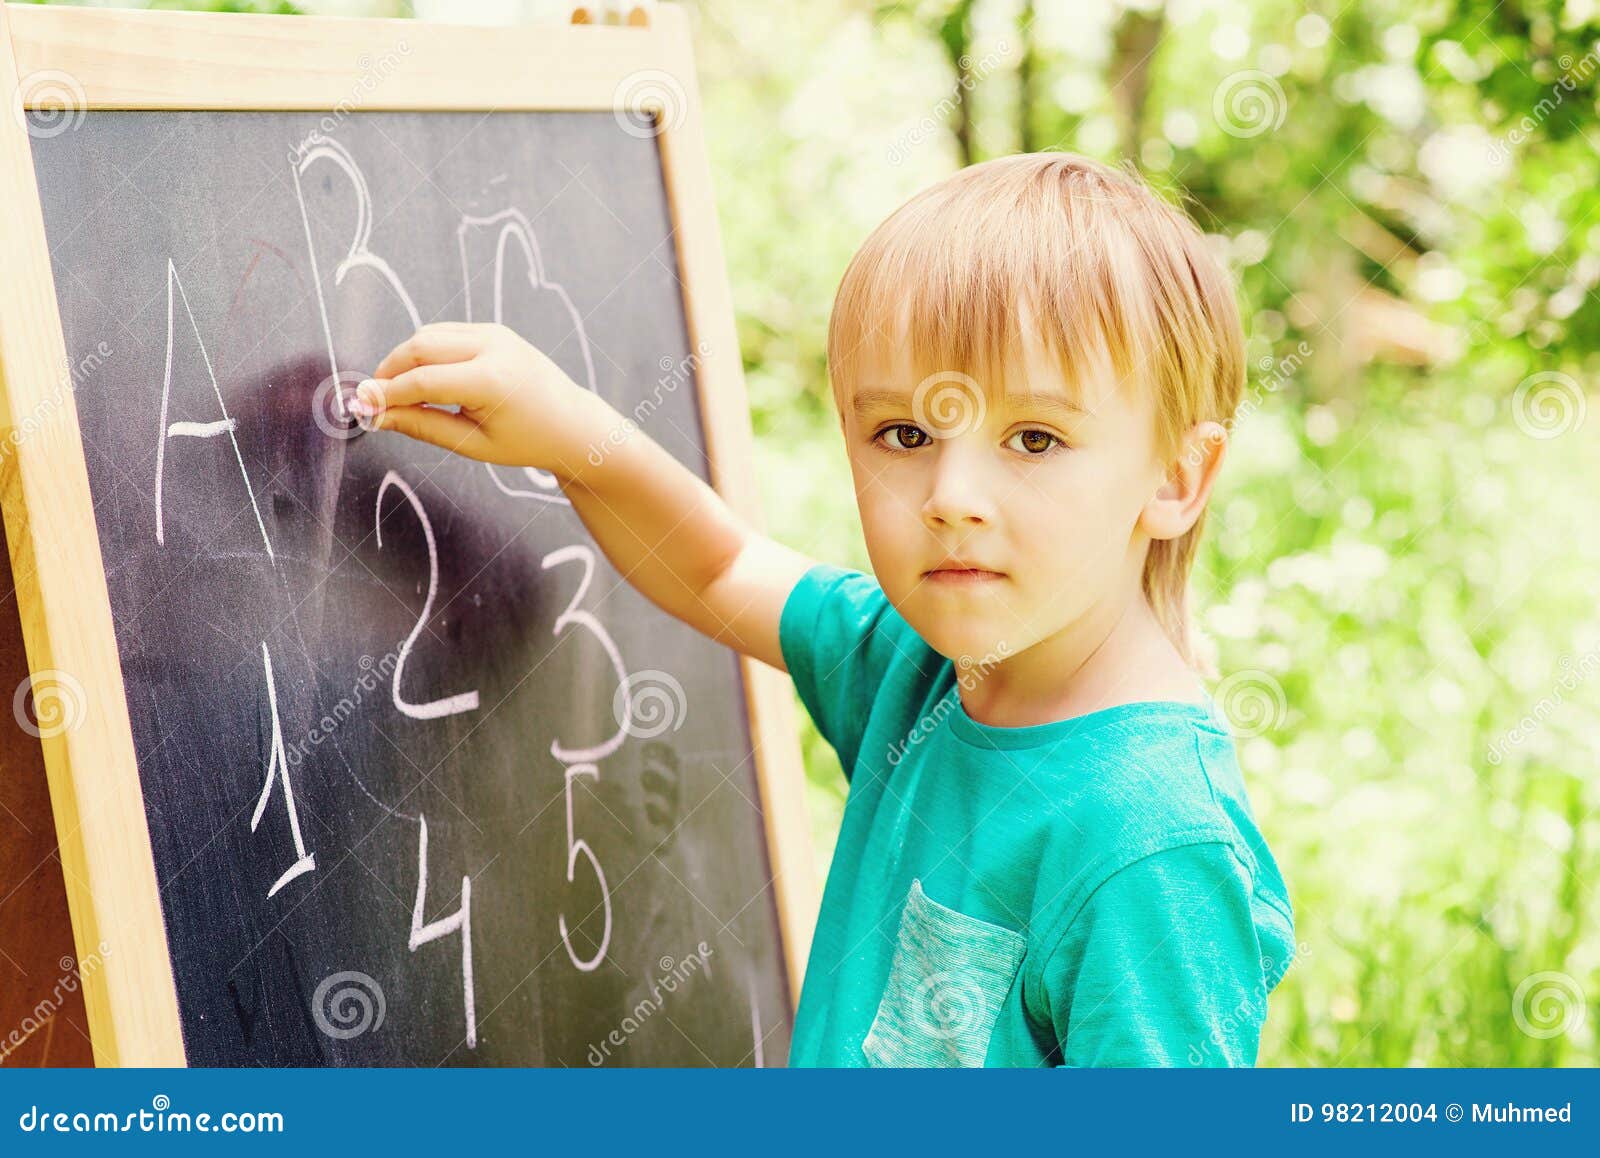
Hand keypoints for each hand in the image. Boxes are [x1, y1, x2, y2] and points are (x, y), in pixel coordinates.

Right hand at [352, 321, 610, 477]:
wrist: (571, 423)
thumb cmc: (527, 441)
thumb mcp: (473, 444)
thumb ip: (423, 426)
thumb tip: (378, 416)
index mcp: (492, 380)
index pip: (422, 380)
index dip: (387, 394)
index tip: (362, 407)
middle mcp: (493, 347)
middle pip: (420, 347)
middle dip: (389, 371)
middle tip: (373, 400)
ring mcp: (495, 333)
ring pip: (429, 335)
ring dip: (404, 359)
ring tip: (397, 394)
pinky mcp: (493, 330)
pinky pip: (445, 334)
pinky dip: (424, 352)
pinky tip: (421, 379)